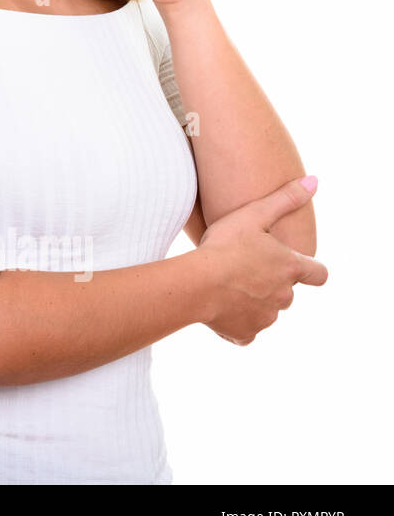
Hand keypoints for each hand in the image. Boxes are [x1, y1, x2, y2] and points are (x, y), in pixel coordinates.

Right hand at [196, 176, 327, 344]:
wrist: (196, 283)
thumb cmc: (225, 246)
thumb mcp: (254, 214)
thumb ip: (286, 199)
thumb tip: (315, 181)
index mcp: (291, 268)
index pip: (319, 273)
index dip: (310, 269)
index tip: (295, 265)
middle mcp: (284, 296)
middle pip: (286, 292)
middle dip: (270, 283)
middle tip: (244, 268)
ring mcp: (266, 318)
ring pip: (265, 311)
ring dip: (253, 302)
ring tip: (226, 286)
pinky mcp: (245, 334)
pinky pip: (246, 332)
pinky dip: (236, 323)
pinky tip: (219, 309)